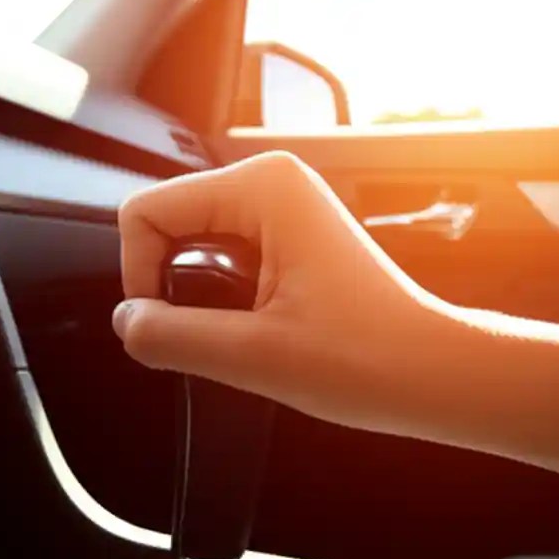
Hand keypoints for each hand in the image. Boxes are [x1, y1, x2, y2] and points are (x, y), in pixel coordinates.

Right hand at [115, 151, 474, 436]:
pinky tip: (257, 329)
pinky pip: (222, 258)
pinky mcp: (289, 238)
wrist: (434, 374)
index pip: (146, 212)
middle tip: (212, 338)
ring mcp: (282, 209)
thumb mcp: (253, 355)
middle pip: (167, 225)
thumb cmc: (371, 358)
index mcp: (263, 187)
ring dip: (200, 298)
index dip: (139, 276)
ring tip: (244, 336)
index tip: (167, 327)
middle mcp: (272, 183)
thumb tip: (124, 324)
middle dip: (171, 286)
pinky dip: (222, 299)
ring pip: (192, 246)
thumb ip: (170, 336)